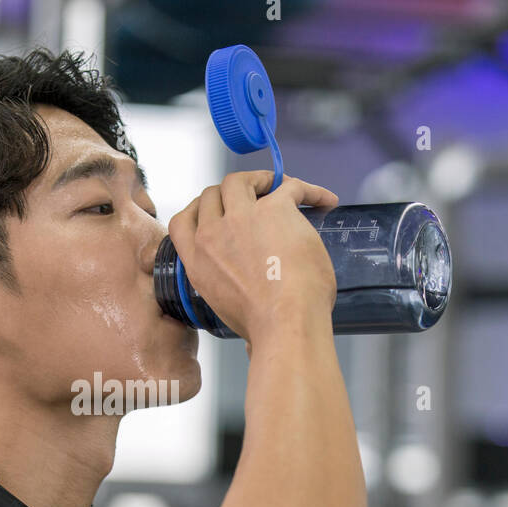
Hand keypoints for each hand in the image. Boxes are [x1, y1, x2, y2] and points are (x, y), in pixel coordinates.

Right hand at [166, 171, 339, 340]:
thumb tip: (248, 327)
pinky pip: (290, 186)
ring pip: (239, 181)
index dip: (199, 209)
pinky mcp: (274, 209)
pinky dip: (310, 190)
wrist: (285, 323)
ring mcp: (241, 219)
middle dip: (231, 191)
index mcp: (197, 262)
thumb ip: (231, 295)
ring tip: (282, 186)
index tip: (216, 209)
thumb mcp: (229, 310)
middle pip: (212, 194)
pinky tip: (325, 200)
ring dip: (259, 179)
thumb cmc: (264, 326)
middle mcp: (212, 236)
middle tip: (254, 195)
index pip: (182, 221)